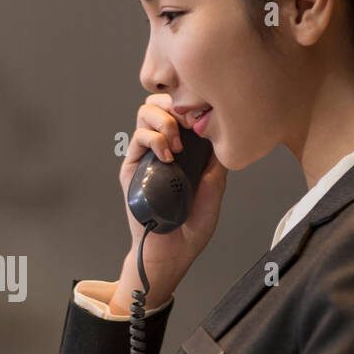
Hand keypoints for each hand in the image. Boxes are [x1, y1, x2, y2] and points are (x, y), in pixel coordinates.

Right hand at [113, 94, 227, 310]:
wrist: (172, 251)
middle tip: (190, 125)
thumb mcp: (215, 186)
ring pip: (146, 113)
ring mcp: (146, 155)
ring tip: (177, 143)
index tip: (206, 116)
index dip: (193, 103)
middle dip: (176, 105)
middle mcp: (164, 147)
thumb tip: (221, 129)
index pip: (183, 110)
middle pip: (162, 102)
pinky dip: (154, 139)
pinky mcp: (132, 167)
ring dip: (164, 121)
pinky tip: (168, 157)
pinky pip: (138, 138)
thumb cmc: (192, 226)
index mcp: (185, 148)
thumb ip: (217, 159)